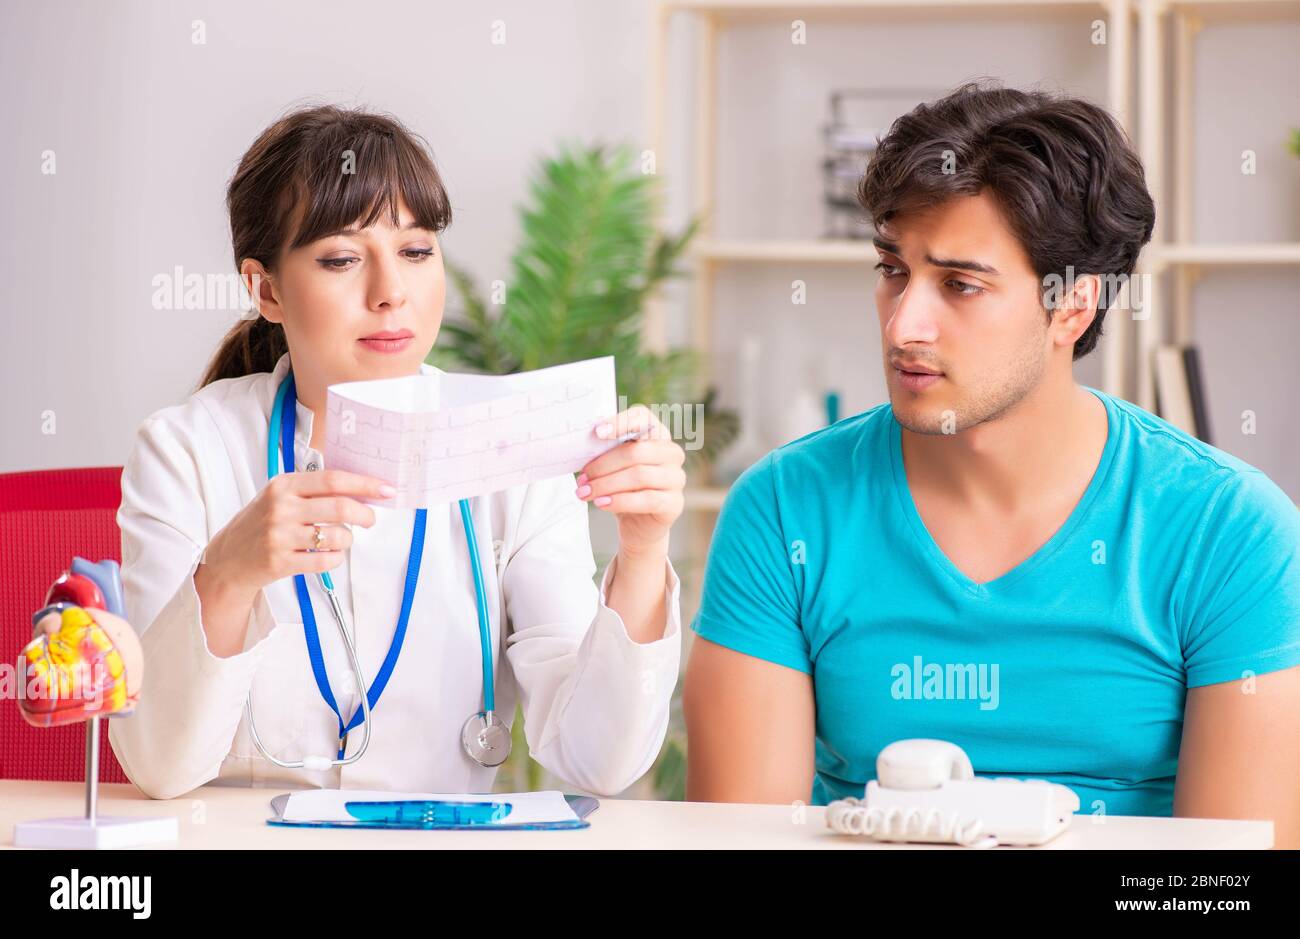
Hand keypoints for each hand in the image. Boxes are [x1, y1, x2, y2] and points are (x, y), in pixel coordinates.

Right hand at [200, 469, 393, 595]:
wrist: (228, 559)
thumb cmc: (262, 524)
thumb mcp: (280, 497)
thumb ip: (313, 490)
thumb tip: (362, 489)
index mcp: (283, 485)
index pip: (334, 479)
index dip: (365, 484)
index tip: (386, 489)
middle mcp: (281, 507)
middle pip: (341, 507)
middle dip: (365, 514)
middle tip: (370, 519)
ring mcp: (280, 536)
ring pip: (337, 536)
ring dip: (348, 540)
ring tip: (341, 539)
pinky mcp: (280, 562)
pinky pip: (326, 561)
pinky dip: (336, 559)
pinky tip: (329, 555)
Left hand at [576, 405, 684, 555]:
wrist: (638, 524)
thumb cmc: (623, 488)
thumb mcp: (613, 466)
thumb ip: (605, 451)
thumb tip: (583, 444)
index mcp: (657, 435)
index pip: (643, 418)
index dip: (621, 422)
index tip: (597, 432)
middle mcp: (671, 453)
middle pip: (635, 452)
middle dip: (603, 466)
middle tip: (582, 478)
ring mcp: (676, 478)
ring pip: (639, 476)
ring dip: (606, 485)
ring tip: (585, 493)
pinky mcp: (674, 503)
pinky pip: (647, 499)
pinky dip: (620, 501)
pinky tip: (602, 503)